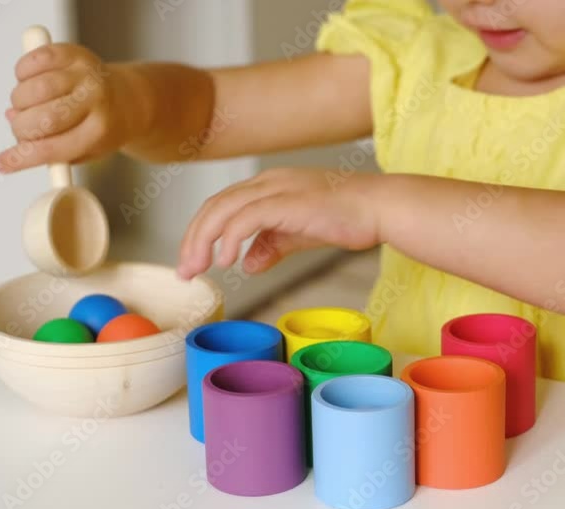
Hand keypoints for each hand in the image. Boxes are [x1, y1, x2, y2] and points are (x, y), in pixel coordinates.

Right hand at [0, 43, 136, 172]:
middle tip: (22, 127)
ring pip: (36, 88)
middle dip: (21, 127)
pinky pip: (37, 59)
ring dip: (20, 100)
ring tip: (27, 105)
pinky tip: (30, 81)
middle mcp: (96, 101)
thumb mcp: (84, 149)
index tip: (1, 163)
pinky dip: (23, 71)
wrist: (130, 100)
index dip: (22, 157)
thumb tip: (12, 118)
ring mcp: (87, 74)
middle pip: (42, 119)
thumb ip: (49, 146)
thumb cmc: (101, 127)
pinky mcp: (76, 53)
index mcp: (99, 132)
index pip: (52, 149)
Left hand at [177, 168, 381, 278]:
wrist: (379, 208)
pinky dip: (231, 239)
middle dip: (193, 239)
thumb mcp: (299, 234)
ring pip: (223, 211)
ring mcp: (276, 188)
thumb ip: (271, 246)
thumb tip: (248, 265)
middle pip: (214, 206)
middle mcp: (267, 181)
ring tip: (199, 269)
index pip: (221, 205)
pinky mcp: (287, 201)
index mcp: (268, 185)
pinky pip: (246, 218)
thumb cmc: (348, 217)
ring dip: (204, 241)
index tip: (193, 262)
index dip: (201, 233)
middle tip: (186, 271)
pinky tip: (227, 261)